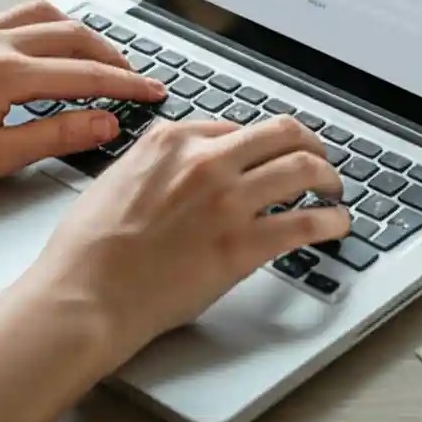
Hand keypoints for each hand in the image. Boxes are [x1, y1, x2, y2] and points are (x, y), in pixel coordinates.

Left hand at [0, 0, 165, 204]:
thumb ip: (57, 134)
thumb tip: (104, 122)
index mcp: (4, 74)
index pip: (86, 74)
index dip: (127, 84)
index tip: (153, 91)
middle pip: (71, 35)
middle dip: (112, 54)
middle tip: (136, 76)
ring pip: (40, 14)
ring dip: (77, 30)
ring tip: (98, 52)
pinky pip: (5, 17)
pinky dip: (35, 23)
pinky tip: (39, 40)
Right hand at [22, 116, 348, 365]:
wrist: (83, 295)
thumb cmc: (88, 250)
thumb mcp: (116, 180)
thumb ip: (157, 164)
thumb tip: (182, 164)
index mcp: (171, 142)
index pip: (236, 127)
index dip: (261, 142)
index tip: (272, 152)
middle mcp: (205, 162)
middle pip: (282, 134)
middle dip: (309, 145)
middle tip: (319, 160)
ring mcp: (227, 201)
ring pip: (303, 171)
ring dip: (329, 179)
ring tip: (335, 190)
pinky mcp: (243, 244)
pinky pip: (305, 223)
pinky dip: (331, 221)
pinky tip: (337, 224)